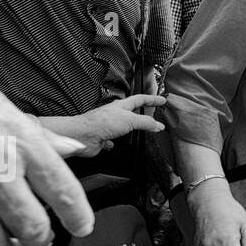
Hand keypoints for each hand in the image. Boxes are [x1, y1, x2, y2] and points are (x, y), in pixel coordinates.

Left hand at [52, 94, 166, 157]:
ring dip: (128, 129)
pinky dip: (113, 143)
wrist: (83, 135)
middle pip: (131, 112)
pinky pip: (110, 140)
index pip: (140, 100)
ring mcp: (108, 126)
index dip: (152, 100)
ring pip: (122, 127)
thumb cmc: (101, 123)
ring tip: (136, 132)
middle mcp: (114, 115)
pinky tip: (114, 145)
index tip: (162, 100)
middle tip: (152, 115)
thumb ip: (146, 122)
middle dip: (141, 114)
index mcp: (121, 106)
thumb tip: (159, 125)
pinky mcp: (102, 138)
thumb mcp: (130, 120)